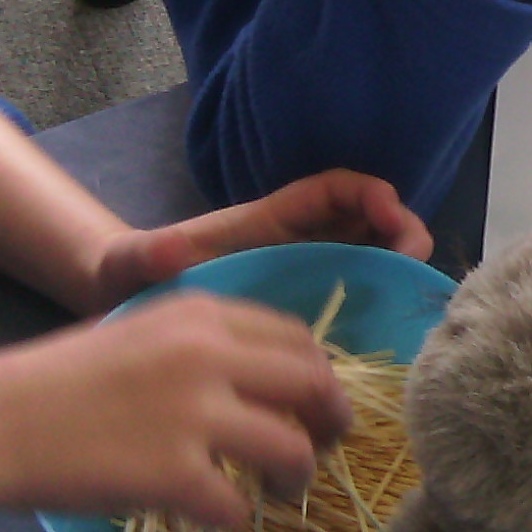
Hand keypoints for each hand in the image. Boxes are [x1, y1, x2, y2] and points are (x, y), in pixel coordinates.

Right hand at [0, 292, 353, 526]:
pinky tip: (216, 516)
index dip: (319, 376)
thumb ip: (205, 346)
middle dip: (331, 422)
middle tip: (323, 448)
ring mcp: (192, 414)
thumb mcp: (141, 334)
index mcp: (202, 315)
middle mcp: (207, 354)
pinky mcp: (172, 473)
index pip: (300, 339)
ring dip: (297, 476)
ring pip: (293, 449)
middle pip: (314, 386)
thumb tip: (273, 377)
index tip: (314, 404)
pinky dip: (235, 518)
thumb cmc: (57, 382)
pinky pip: (237, 505)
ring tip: (278, 491)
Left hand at [88, 169, 432, 314]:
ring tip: (407, 299)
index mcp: (268, 223)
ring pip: (371, 262)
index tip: (389, 213)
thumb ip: (146, 254)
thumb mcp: (132, 264)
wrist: (121, 312)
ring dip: (401, 270)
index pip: (333, 190)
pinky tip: (386, 340)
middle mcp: (296, 245)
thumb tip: (168, 249)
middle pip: (368, 223)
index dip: (369, 194)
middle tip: (410, 262)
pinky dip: (382, 309)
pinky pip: (357, 304)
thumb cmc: (131, 277)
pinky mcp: (304, 315)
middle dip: (402, 232)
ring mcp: (305, 280)